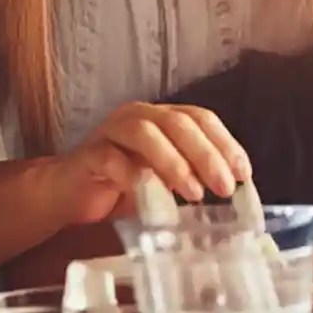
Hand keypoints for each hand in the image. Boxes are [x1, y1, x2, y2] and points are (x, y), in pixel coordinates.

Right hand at [49, 102, 251, 224]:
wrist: (69, 194)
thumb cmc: (122, 187)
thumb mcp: (165, 182)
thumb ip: (192, 178)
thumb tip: (231, 189)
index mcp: (161, 119)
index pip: (200, 118)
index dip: (225, 143)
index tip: (243, 173)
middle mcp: (138, 117)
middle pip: (178, 122)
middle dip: (206, 154)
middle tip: (224, 186)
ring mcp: (111, 132)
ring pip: (145, 133)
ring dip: (174, 162)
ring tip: (194, 193)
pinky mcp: (88, 155)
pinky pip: (110, 158)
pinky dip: (132, 175)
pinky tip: (148, 195)